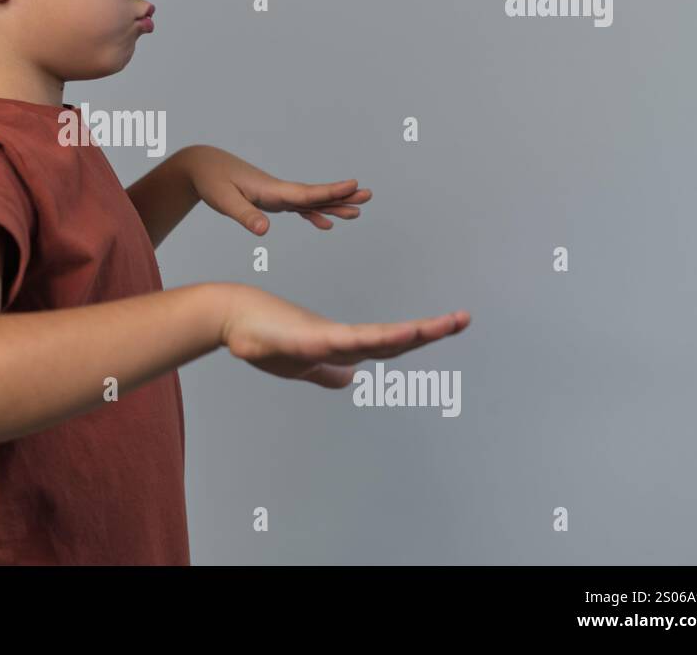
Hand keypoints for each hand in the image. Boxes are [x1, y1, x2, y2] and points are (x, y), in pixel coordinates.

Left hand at [182, 145, 370, 233]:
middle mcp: (278, 191)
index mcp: (271, 190)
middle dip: (341, 196)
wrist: (203, 166)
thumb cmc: (212, 181)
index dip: (330, 191)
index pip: (306, 193)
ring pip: (310, 201)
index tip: (353, 185)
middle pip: (315, 195)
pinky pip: (298, 207)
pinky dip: (313, 214)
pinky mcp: (270, 200)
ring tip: (357, 211)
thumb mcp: (224, 200)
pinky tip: (325, 223)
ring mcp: (276, 195)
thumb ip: (245, 216)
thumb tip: (265, 232)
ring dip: (333, 205)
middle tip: (368, 195)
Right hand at [218, 284, 470, 387]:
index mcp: (343, 345)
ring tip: (443, 326)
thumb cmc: (262, 337)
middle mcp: (342, 338)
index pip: (390, 344)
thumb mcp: (302, 366)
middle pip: (393, 339)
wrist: (232, 318)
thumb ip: (328, 371)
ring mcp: (326, 336)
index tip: (452, 323)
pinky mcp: (309, 338)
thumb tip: (353, 378)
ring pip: (376, 339)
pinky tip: (394, 335)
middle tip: (464, 319)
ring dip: (410, 334)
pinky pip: (347, 341)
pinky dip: (374, 339)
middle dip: (429, 330)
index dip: (420, 336)